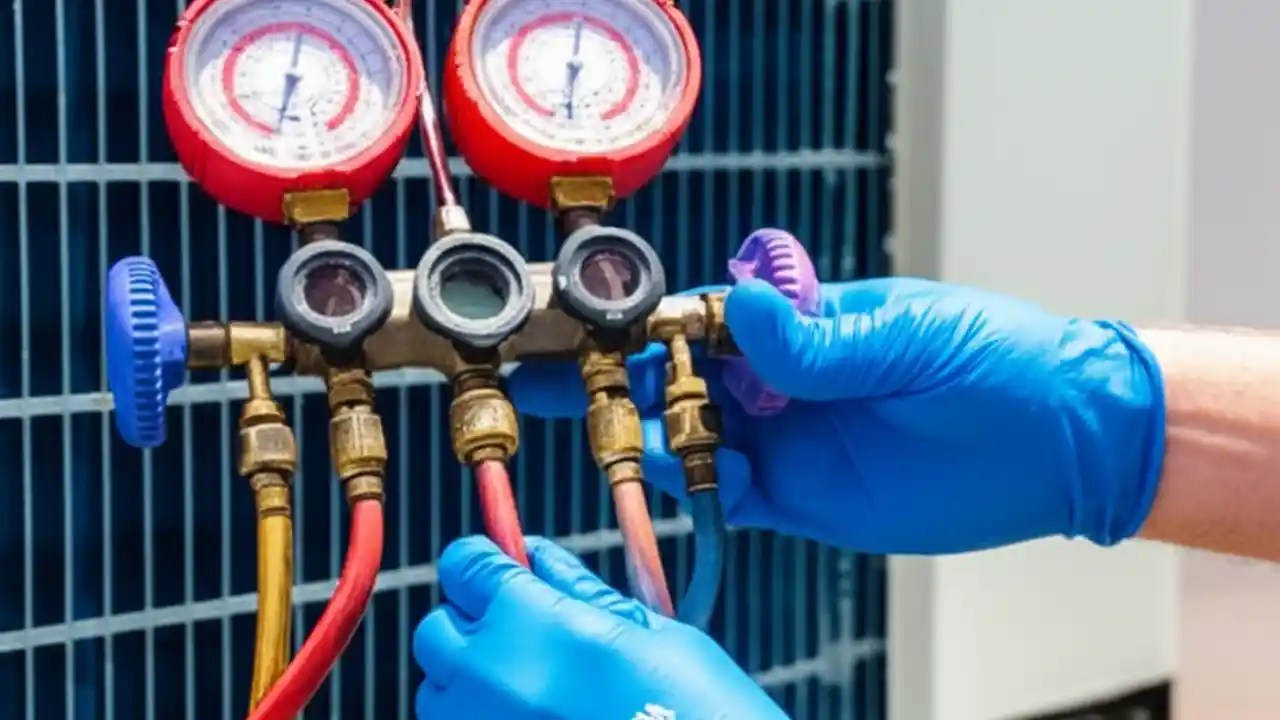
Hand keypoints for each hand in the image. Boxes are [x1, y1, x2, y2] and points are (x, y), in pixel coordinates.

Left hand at [413, 536, 785, 719]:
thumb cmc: (696, 708)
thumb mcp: (650, 632)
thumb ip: (580, 590)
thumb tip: (538, 554)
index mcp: (529, 621)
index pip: (464, 565)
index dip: (486, 563)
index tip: (504, 569)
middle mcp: (488, 677)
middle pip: (436, 631)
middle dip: (472, 626)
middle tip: (528, 638)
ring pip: (437, 694)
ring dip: (471, 685)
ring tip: (538, 695)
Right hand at [508, 276, 1164, 553]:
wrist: (1057, 445)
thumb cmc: (994, 363)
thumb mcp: (909, 339)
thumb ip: (821, 340)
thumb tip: (747, 309)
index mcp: (802, 322)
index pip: (701, 319)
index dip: (640, 325)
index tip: (585, 327)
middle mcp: (782, 379)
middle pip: (676, 378)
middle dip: (616, 381)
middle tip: (551, 386)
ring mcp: (787, 437)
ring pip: (692, 437)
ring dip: (650, 436)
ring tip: (616, 435)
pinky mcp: (801, 495)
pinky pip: (731, 492)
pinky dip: (696, 489)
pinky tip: (671, 482)